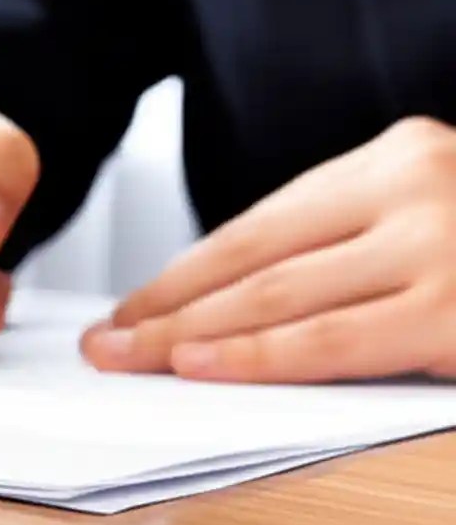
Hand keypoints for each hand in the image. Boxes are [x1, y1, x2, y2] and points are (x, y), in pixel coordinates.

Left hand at [81, 116, 455, 382]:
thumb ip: (352, 238)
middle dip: (164, 308)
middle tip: (104, 341)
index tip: (129, 309)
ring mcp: (435, 249)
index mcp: (393, 159)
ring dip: (186, 335)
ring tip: (128, 357)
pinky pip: (331, 342)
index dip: (180, 275)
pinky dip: (255, 357)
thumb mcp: (432, 210)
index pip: (257, 227)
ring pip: (275, 298)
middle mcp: (408, 191)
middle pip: (251, 260)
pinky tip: (199, 366)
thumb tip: (234, 299)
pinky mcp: (453, 317)